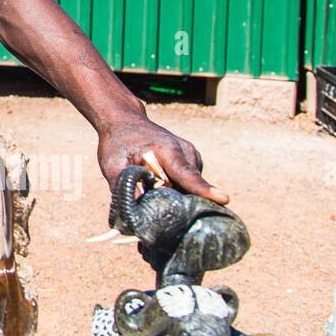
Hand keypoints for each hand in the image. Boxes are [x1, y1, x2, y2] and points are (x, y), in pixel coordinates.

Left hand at [96, 115, 227, 204]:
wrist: (125, 120)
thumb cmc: (118, 142)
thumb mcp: (112, 164)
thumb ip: (123, 186)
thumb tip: (136, 214)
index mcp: (167, 150)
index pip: (187, 174)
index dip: (203, 189)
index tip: (223, 199)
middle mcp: (186, 153)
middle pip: (190, 190)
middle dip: (180, 206)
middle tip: (160, 214)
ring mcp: (193, 157)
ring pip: (189, 189)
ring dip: (175, 197)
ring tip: (152, 188)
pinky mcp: (193, 163)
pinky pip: (189, 185)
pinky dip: (177, 190)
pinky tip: (160, 185)